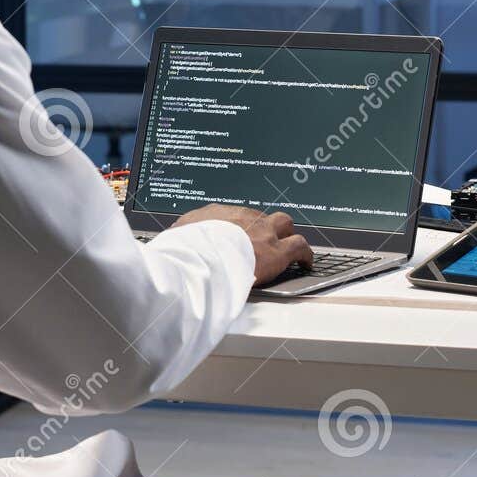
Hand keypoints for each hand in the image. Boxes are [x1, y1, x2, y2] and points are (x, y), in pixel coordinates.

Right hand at [170, 205, 312, 286]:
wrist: (203, 253)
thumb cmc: (187, 247)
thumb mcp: (177, 235)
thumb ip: (179, 236)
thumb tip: (169, 241)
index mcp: (218, 213)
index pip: (232, 216)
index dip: (237, 228)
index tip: (236, 237)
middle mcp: (243, 217)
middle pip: (260, 216)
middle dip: (264, 226)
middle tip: (265, 240)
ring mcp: (262, 231)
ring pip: (283, 223)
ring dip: (286, 234)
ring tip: (290, 247)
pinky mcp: (277, 250)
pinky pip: (299, 246)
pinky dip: (305, 254)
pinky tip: (306, 262)